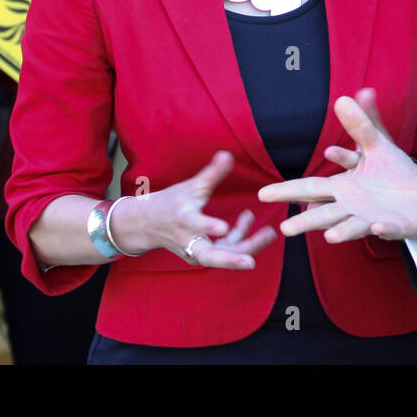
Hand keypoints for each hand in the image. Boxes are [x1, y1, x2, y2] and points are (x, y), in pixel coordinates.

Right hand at [112, 150, 275, 268]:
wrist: (147, 225)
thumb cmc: (170, 203)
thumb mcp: (190, 186)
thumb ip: (211, 173)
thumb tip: (227, 154)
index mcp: (183, 219)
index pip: (194, 224)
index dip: (208, 225)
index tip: (223, 226)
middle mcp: (188, 240)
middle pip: (209, 256)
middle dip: (231, 260)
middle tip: (250, 262)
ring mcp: (194, 251)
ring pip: (222, 256)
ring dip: (246, 247)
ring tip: (269, 233)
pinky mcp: (201, 255)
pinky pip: (224, 250)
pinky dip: (239, 238)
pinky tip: (248, 219)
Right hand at [258, 88, 416, 242]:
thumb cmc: (393, 173)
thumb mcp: (377, 145)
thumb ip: (361, 124)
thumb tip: (343, 98)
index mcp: (343, 188)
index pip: (311, 189)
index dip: (289, 191)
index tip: (263, 194)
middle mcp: (353, 207)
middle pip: (325, 214)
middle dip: (307, 221)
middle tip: (285, 229)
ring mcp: (373, 218)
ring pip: (354, 227)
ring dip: (343, 231)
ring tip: (329, 236)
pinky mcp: (397, 225)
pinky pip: (391, 228)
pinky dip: (385, 229)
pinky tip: (377, 227)